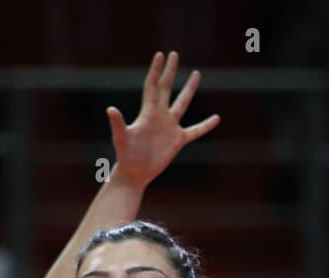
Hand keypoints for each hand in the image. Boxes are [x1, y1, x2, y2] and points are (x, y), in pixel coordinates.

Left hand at [107, 51, 219, 186]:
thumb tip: (110, 109)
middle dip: (170, 72)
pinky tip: (217, 118)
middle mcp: (160, 116)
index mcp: (148, 112)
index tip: (160, 55)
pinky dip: (205, 125)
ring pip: (182, 104)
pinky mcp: (177, 140)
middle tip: (174, 54)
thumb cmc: (126, 156)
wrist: (134, 173)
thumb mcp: (122, 138)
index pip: (153, 86)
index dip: (156, 71)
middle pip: (167, 88)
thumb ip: (117, 124)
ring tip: (196, 73)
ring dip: (189, 89)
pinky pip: (195, 131)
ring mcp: (170, 127)